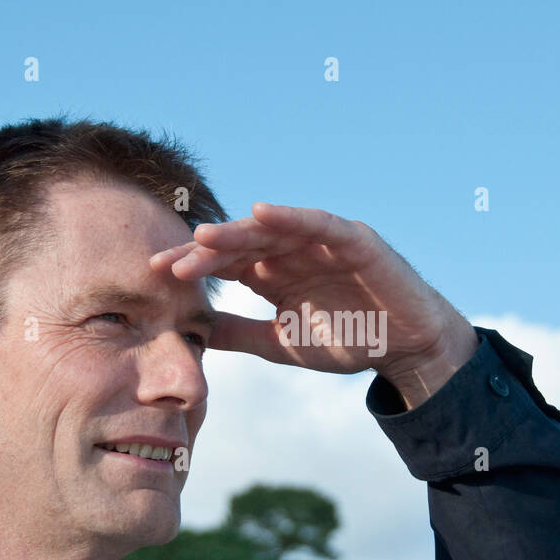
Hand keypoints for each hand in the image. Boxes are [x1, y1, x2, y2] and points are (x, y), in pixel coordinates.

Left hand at [148, 203, 478, 407]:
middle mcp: (292, 250)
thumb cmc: (349, 339)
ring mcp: (321, 241)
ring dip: (238, 232)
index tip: (153, 275)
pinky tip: (261, 212)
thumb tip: (191, 332)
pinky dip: (292, 216)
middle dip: (204, 251)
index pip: (225, 263)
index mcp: (273, 272)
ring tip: (204, 236)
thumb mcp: (281, 342)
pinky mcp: (353, 238)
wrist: (406, 348)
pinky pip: (318, 223)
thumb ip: (238, 333)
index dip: (192, 266)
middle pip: (240, 244)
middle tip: (169, 260)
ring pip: (272, 231)